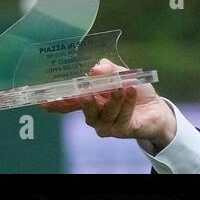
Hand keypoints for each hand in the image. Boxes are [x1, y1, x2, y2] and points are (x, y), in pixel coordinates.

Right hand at [40, 58, 174, 148]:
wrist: (157, 108)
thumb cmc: (134, 90)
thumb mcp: (121, 73)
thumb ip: (108, 69)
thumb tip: (94, 69)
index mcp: (89, 98)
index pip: (69, 101)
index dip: (55, 102)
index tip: (42, 101)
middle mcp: (94, 113)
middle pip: (84, 111)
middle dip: (85, 103)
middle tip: (87, 94)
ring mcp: (106, 124)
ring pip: (103, 115)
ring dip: (113, 101)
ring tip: (122, 88)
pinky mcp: (121, 130)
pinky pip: (121, 118)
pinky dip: (127, 104)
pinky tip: (131, 92)